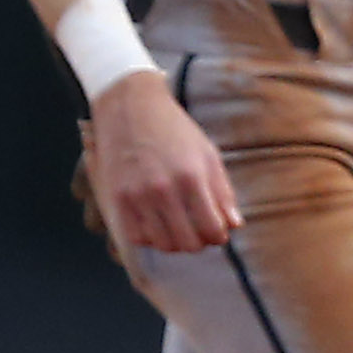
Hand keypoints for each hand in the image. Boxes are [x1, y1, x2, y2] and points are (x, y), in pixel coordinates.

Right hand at [85, 71, 240, 253]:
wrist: (130, 108)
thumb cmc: (173, 130)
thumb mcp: (207, 154)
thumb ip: (222, 191)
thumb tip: (234, 225)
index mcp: (192, 176)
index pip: (213, 228)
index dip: (219, 236)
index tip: (217, 232)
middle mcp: (164, 190)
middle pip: (188, 243)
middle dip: (198, 243)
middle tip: (199, 234)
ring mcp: (138, 197)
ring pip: (162, 244)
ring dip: (174, 243)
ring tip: (178, 230)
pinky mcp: (118, 200)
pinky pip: (136, 237)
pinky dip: (150, 238)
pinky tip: (156, 225)